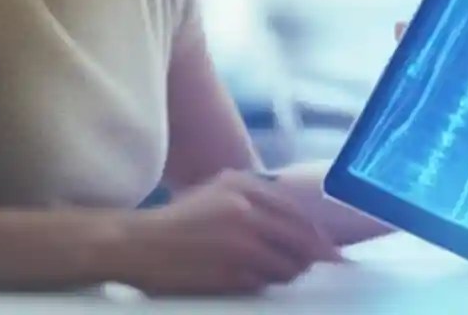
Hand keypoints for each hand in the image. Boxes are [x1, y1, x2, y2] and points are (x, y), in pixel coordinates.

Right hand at [110, 170, 341, 295]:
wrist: (138, 244)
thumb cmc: (181, 219)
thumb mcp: (219, 190)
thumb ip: (258, 197)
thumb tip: (300, 221)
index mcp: (244, 187)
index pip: (296, 211)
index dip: (317, 232)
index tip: (329, 245)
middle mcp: (245, 211)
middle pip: (299, 238)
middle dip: (315, 254)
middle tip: (327, 262)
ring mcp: (239, 243)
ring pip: (287, 263)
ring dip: (292, 270)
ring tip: (289, 271)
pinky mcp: (230, 272)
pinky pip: (265, 281)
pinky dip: (269, 281)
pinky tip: (263, 279)